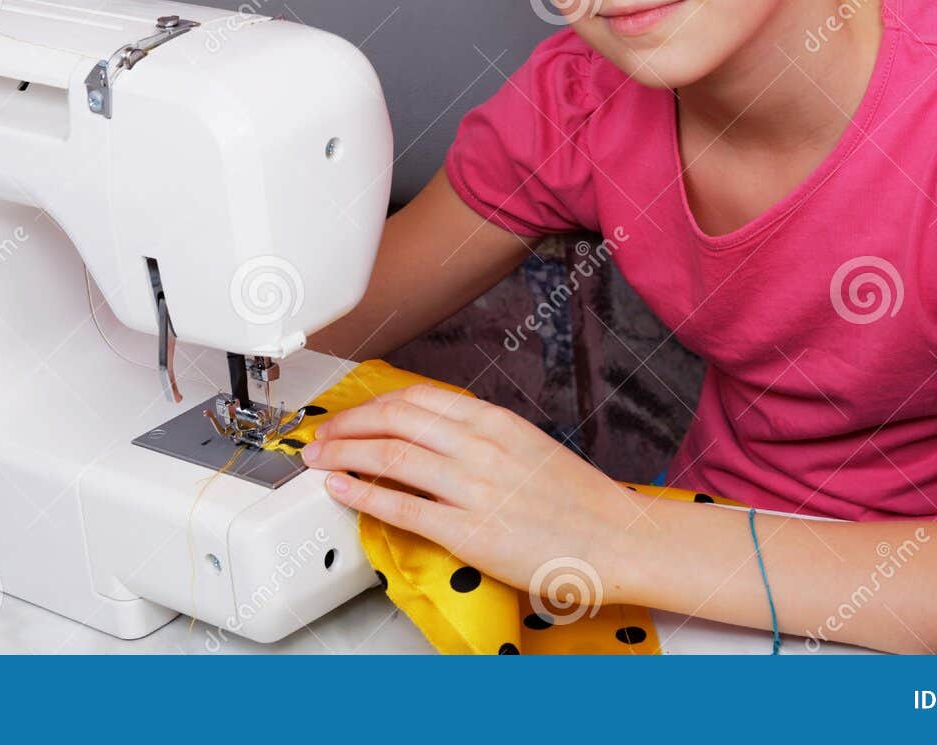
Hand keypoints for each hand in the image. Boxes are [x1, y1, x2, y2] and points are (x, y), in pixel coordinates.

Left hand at [300, 382, 643, 598]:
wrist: (618, 538)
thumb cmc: (578, 500)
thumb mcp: (527, 446)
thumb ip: (479, 436)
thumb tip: (431, 434)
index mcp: (494, 421)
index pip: (415, 397)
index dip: (370, 404)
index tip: (348, 414)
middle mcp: (481, 446)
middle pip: (394, 420)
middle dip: (345, 424)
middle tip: (319, 434)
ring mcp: (474, 488)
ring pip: (390, 457)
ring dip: (344, 454)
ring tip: (318, 458)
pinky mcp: (470, 532)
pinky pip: (403, 508)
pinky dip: (363, 495)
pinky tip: (341, 490)